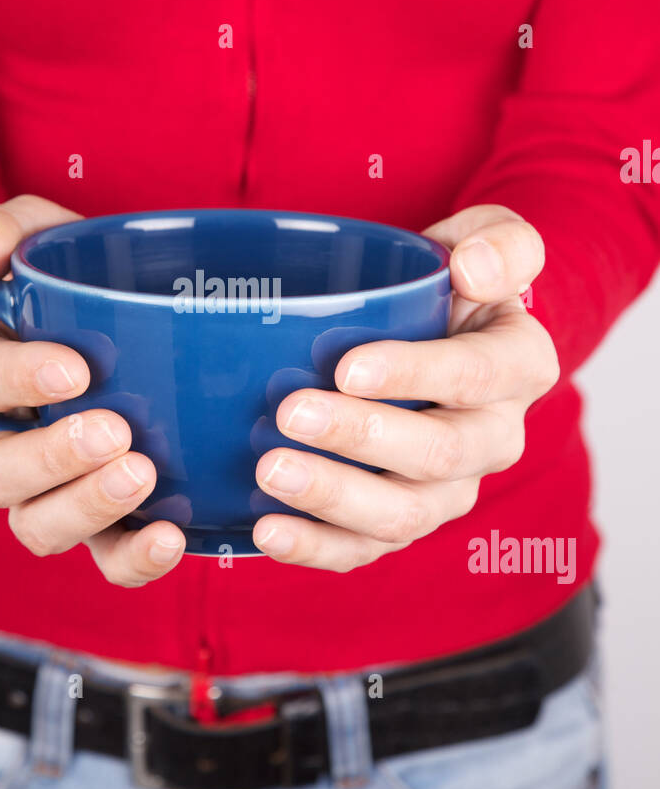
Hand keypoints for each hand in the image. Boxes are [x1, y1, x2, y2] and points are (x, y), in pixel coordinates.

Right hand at [0, 194, 185, 586]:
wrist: (133, 315)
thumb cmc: (72, 277)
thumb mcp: (36, 233)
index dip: (16, 379)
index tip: (76, 369)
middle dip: (50, 458)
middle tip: (113, 431)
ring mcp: (45, 491)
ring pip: (37, 525)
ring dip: (86, 508)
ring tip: (142, 475)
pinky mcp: (101, 523)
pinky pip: (102, 560)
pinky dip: (132, 560)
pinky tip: (171, 537)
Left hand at [252, 205, 559, 571]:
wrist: (438, 329)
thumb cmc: (454, 281)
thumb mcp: (489, 238)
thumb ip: (500, 241)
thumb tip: (474, 270)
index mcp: (520, 367)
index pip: (474, 375)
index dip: (413, 375)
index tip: (346, 367)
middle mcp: (494, 438)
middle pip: (438, 454)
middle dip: (361, 438)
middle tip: (291, 413)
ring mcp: (450, 490)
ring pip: (404, 514)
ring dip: (334, 497)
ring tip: (270, 472)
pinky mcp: (402, 521)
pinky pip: (365, 549)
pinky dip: (316, 547)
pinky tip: (268, 532)